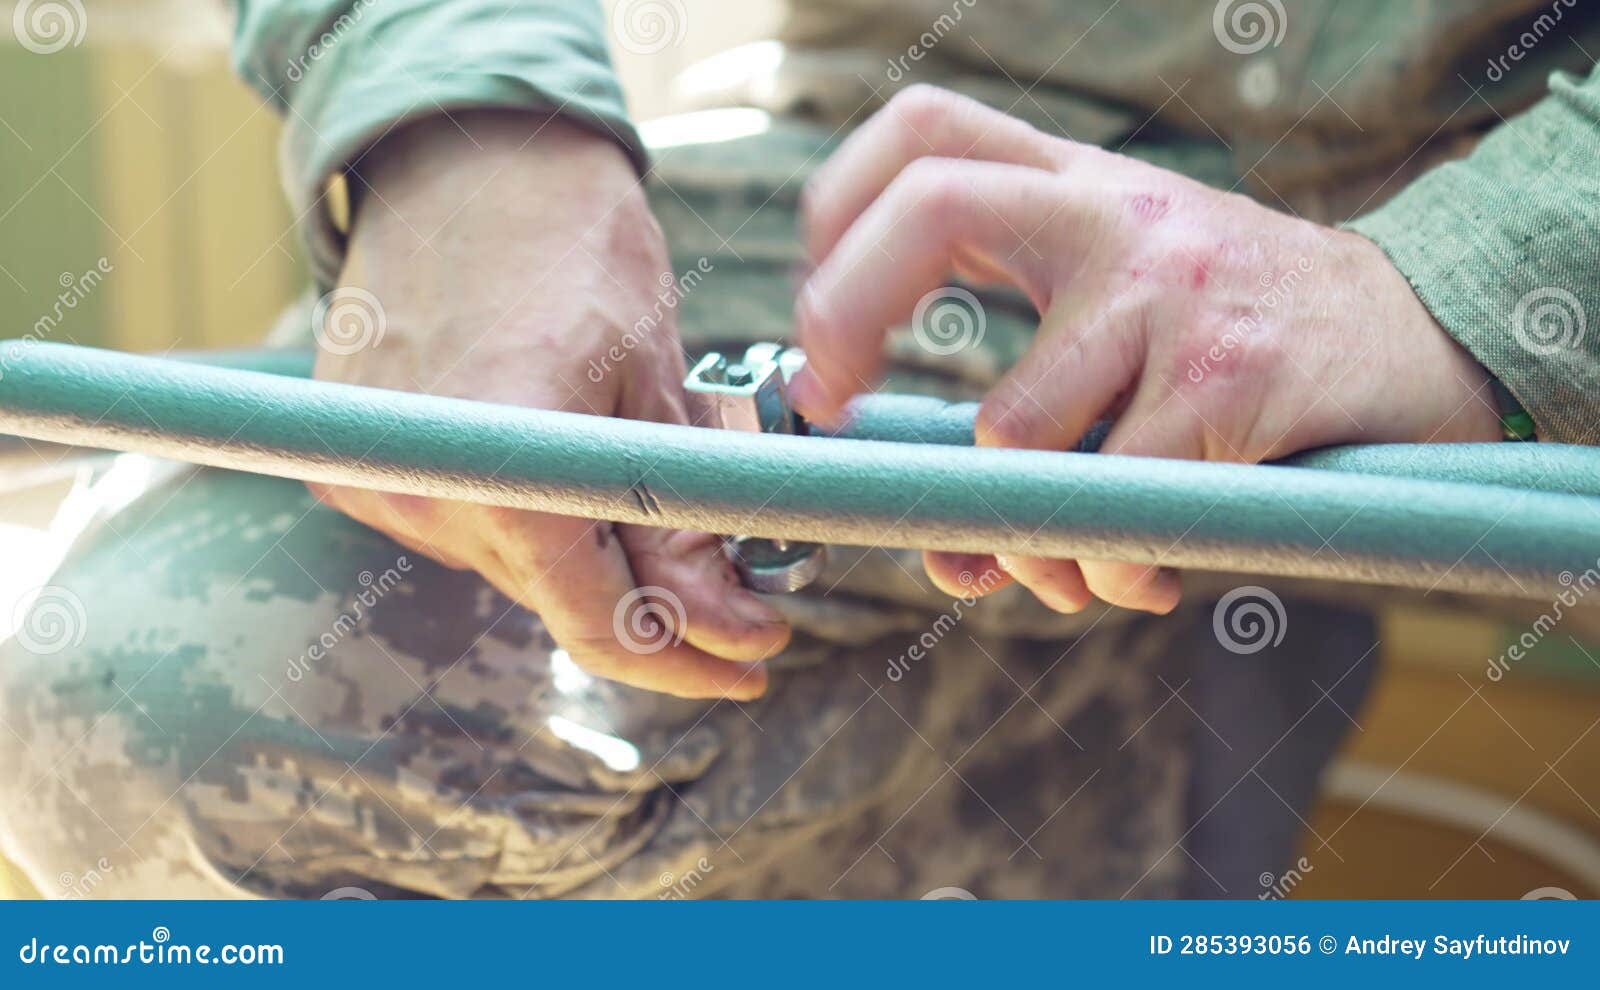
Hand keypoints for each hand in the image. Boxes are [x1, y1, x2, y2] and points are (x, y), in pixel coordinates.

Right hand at [311, 110, 787, 699]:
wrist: (465, 157)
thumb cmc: (576, 246)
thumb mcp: (658, 387)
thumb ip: (683, 520)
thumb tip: (727, 628)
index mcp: (502, 467)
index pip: (598, 623)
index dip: (685, 657)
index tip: (752, 660)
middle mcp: (419, 490)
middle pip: (561, 600)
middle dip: (652, 600)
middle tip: (734, 577)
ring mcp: (372, 481)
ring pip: (518, 567)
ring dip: (589, 550)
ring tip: (637, 476)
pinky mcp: (353, 465)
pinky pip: (469, 526)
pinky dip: (531, 514)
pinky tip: (565, 456)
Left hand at [788, 86, 1499, 614]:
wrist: (1415, 339)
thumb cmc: (1236, 338)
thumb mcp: (1123, 308)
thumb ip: (1025, 384)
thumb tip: (946, 547)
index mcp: (1074, 189)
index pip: (922, 137)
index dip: (836, 219)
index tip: (818, 331)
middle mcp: (1114, 214)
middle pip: (932, 206)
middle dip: (844, 316)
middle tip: (837, 413)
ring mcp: (1170, 287)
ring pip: (1014, 429)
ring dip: (1018, 536)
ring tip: (1067, 569)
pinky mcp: (1228, 376)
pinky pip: (1113, 505)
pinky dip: (1105, 570)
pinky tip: (1139, 576)